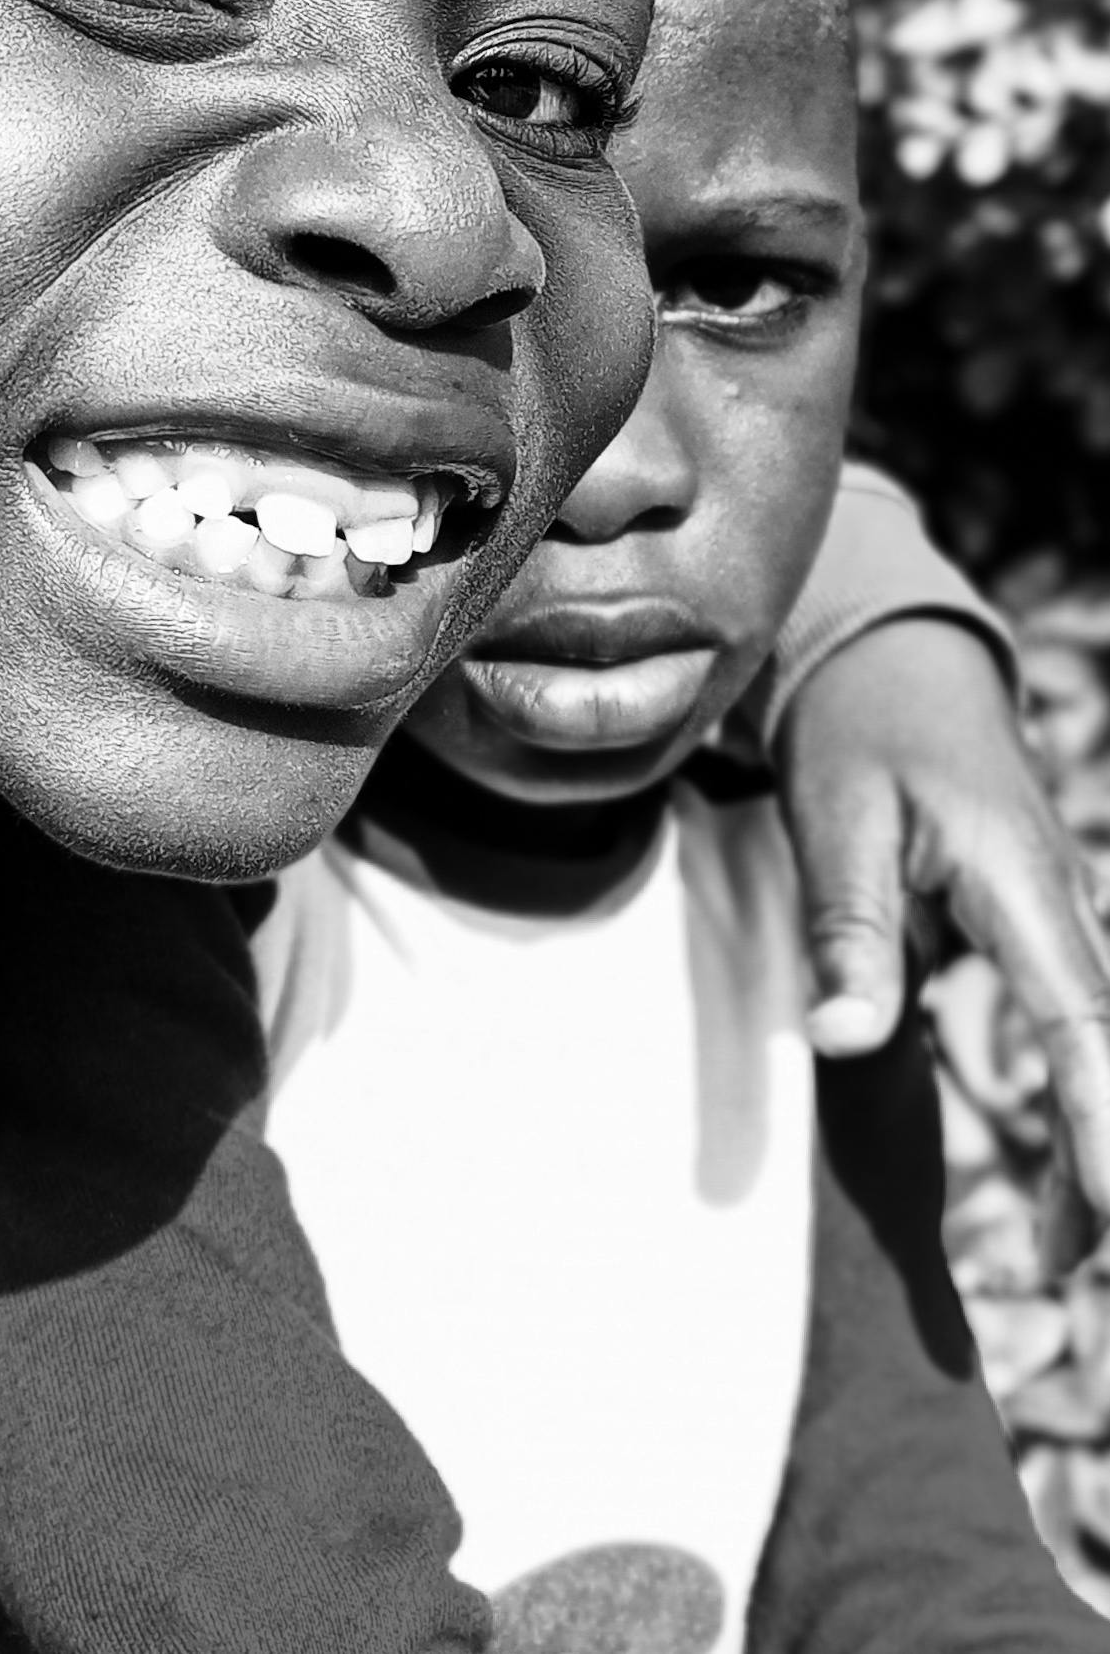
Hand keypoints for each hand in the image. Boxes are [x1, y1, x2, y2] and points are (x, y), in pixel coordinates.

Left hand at [776, 615, 1109, 1235]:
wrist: (892, 655)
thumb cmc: (861, 728)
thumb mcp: (839, 820)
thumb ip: (849, 930)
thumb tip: (846, 1043)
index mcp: (1023, 889)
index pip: (1084, 1029)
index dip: (1101, 1129)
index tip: (1107, 1220)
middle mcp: (1064, 908)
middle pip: (1106, 1053)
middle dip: (1107, 1163)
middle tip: (1071, 1266)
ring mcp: (1060, 916)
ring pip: (1098, 1045)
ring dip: (1096, 1138)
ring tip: (1068, 1250)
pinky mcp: (1037, 926)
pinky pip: (1077, 1027)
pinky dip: (1079, 1098)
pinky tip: (1066, 1171)